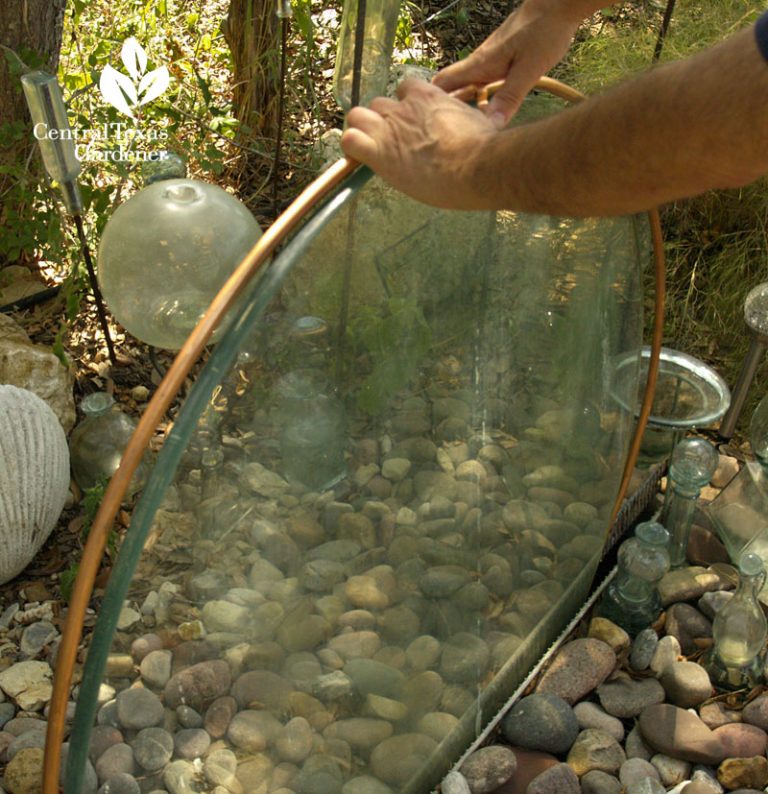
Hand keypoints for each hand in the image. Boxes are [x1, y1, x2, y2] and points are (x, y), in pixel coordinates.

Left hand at [340, 79, 498, 209]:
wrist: (478, 166)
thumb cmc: (484, 148)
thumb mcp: (479, 120)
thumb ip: (465, 116)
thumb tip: (478, 122)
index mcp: (427, 97)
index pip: (405, 88)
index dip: (405, 107)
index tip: (411, 124)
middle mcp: (404, 108)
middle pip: (378, 104)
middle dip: (382, 121)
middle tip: (392, 143)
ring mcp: (390, 128)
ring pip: (358, 118)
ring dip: (364, 133)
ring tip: (375, 152)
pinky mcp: (380, 152)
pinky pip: (350, 140)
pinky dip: (351, 149)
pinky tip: (361, 158)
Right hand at [433, 0, 588, 125]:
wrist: (557, 5)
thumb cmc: (544, 32)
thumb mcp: (529, 70)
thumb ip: (509, 97)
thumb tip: (490, 124)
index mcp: (480, 65)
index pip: (443, 83)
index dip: (430, 102)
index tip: (427, 123)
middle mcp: (479, 63)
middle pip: (450, 87)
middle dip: (443, 108)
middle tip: (444, 133)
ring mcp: (489, 62)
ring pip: (466, 86)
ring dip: (462, 105)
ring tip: (463, 129)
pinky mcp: (500, 61)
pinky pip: (481, 83)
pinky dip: (479, 98)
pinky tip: (487, 111)